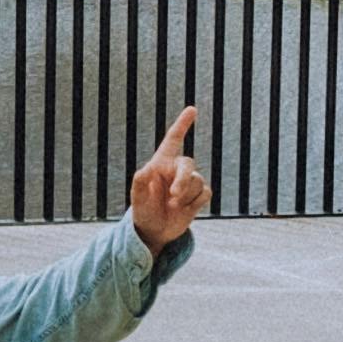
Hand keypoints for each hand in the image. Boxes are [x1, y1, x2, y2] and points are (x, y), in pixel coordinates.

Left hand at [125, 99, 210, 248]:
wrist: (154, 231)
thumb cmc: (143, 211)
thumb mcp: (137, 198)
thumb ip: (140, 183)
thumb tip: (146, 170)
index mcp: (161, 163)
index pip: (173, 140)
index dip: (182, 124)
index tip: (192, 109)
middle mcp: (176, 170)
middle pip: (188, 164)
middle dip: (183, 180)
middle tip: (173, 197)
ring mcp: (188, 183)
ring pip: (197, 181)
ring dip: (186, 197)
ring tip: (172, 207)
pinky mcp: (197, 196)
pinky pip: (205, 193)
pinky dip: (195, 203)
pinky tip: (184, 210)